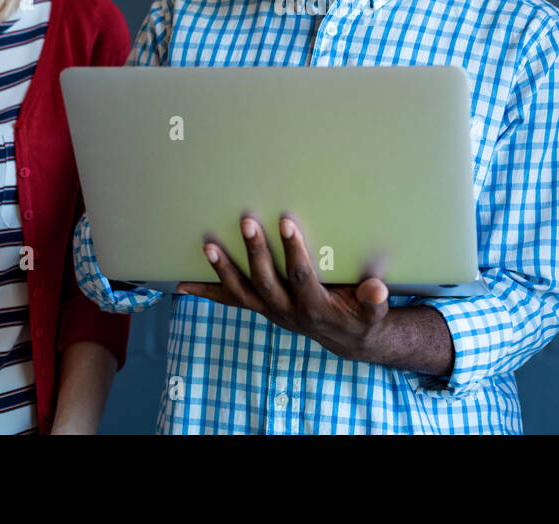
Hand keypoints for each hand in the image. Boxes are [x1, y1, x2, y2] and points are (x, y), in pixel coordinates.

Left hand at [177, 213, 389, 361]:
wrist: (345, 337)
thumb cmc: (361, 315)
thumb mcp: (374, 311)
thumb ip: (375, 300)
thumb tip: (376, 288)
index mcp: (314, 307)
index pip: (302, 277)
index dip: (294, 252)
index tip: (287, 222)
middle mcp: (286, 311)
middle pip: (265, 281)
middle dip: (255, 252)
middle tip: (247, 221)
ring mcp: (269, 310)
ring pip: (241, 292)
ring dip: (223, 270)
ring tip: (208, 246)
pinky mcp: (260, 306)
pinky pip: (229, 300)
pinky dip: (206, 291)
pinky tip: (182, 284)